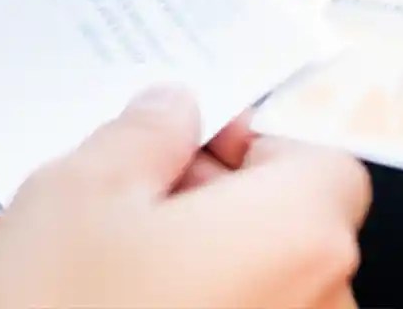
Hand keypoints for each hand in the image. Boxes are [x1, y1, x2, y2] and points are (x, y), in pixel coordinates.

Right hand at [0, 86, 371, 308]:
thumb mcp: (77, 195)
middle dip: (218, 202)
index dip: (256, 141)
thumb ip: (141, 136)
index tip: (193, 141)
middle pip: (294, 228)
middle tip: (131, 198)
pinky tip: (121, 308)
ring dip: (204, 265)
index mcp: (296, 238)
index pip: (324, 161)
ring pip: (262, 288)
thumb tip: (169, 113)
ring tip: (112, 267)